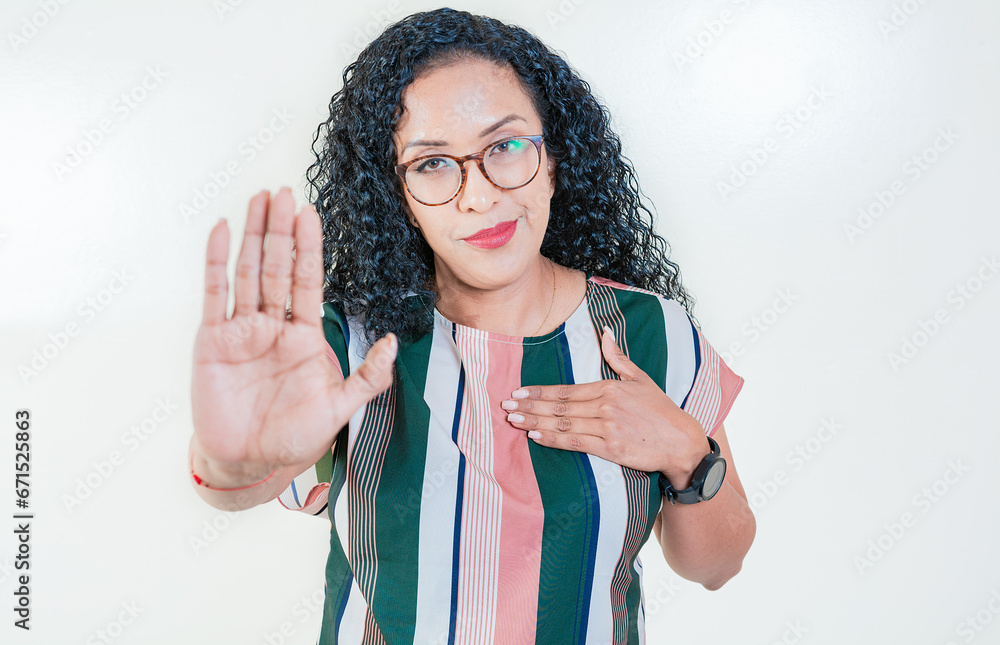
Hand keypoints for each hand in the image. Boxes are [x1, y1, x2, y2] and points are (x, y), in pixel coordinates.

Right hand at [190, 187, 396, 486]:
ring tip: (258, 199)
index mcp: (305, 336)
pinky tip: (221, 230)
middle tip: (284, 192)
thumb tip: (393, 342)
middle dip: (281, 230)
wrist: (249, 462)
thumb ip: (368, 377)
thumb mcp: (340, 408)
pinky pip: (214, 293)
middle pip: (277, 267)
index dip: (309, 248)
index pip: (308, 281)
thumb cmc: (295, 437)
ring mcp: (241, 329)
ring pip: (247, 271)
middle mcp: (273, 326)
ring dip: (252, 234)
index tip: (312, 214)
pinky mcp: (212, 339)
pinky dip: (216, 261)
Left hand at [502, 327, 706, 487]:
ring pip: (563, 424)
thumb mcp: (640, 378)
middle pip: (559, 407)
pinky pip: (575, 443)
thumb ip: (618, 358)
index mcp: (608, 388)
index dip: (540, 391)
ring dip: (535, 421)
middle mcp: (605, 406)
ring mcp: (607, 428)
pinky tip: (535, 435)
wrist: (680, 441)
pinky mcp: (611, 448)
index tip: (518, 392)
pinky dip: (553, 439)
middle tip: (505, 405)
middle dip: (530, 405)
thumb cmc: (661, 410)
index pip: (566, 390)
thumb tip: (605, 333)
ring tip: (513, 420)